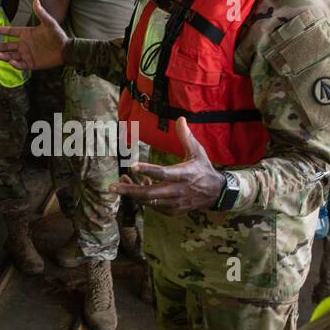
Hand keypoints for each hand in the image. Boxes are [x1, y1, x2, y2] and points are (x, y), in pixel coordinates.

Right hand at [0, 0, 70, 70]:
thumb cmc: (57, 35)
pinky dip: (15, 64)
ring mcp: (26, 54)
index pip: (10, 32)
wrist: (65, 50)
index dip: (0, 30)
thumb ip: (41, 13)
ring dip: (3, 55)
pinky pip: (20, 65)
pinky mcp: (31, 64)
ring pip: (10, 56)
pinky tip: (11, 61)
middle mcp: (23, 44)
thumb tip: (36, 0)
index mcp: (26, 34)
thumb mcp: (49, 23)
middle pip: (6, 46)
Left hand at [110, 118, 225, 214]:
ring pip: (149, 201)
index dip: (148, 170)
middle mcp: (177, 191)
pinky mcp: (172, 211)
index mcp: (184, 174)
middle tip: (113, 186)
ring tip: (120, 184)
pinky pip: (153, 206)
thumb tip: (181, 118)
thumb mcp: (197, 152)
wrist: (216, 193)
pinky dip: (143, 198)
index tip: (133, 166)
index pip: (163, 173)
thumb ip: (186, 136)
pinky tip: (136, 188)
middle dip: (130, 190)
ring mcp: (174, 203)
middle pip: (150, 193)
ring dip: (132, 193)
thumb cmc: (203, 169)